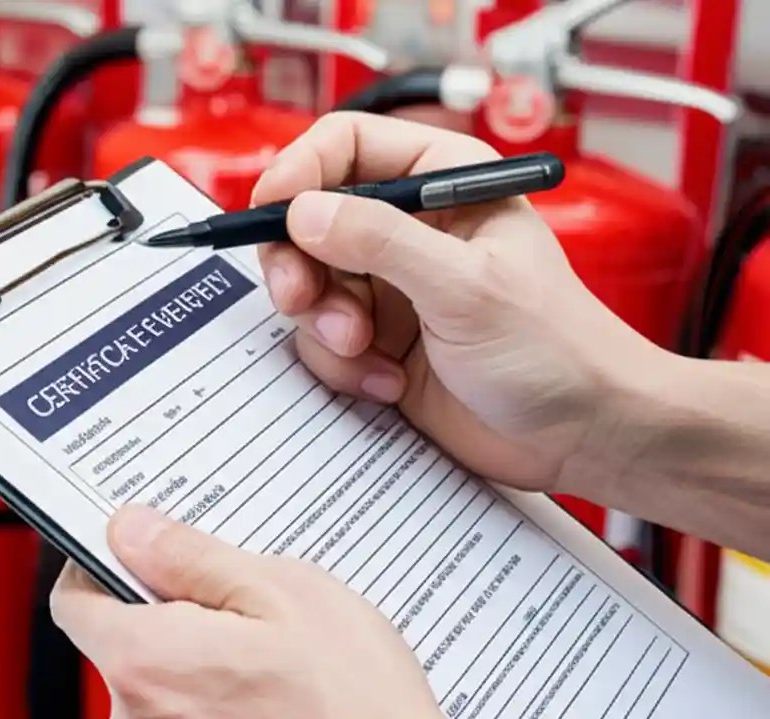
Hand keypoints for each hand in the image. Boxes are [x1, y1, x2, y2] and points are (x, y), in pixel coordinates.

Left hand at [51, 505, 440, 718]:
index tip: (136, 546)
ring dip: (198, 652)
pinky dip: (215, 690)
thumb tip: (129, 529)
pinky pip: (185, 710)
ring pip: (159, 676)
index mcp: (145, 661)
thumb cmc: (353, 698)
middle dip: (167, 607)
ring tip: (269, 647)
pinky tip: (271, 686)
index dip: (102, 563)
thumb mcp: (279, 593)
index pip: (75, 599)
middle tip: (236, 595)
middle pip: (120, 638)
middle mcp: (137, 715)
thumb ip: (190, 558)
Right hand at [250, 112, 660, 492]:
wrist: (583, 435)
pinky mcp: (379, 341)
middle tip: (302, 299)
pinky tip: (389, 383)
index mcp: (443, 182)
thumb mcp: (465, 287)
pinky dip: (343, 367)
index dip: (299, 172)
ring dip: (323, 325)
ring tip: (367, 352)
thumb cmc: (556, 350)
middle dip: (299, 265)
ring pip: (308, 285)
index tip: (274, 212)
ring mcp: (391, 287)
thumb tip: (303, 212)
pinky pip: (321, 342)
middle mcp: (410, 228)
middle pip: (308, 220)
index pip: (346, 146)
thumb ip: (380, 242)